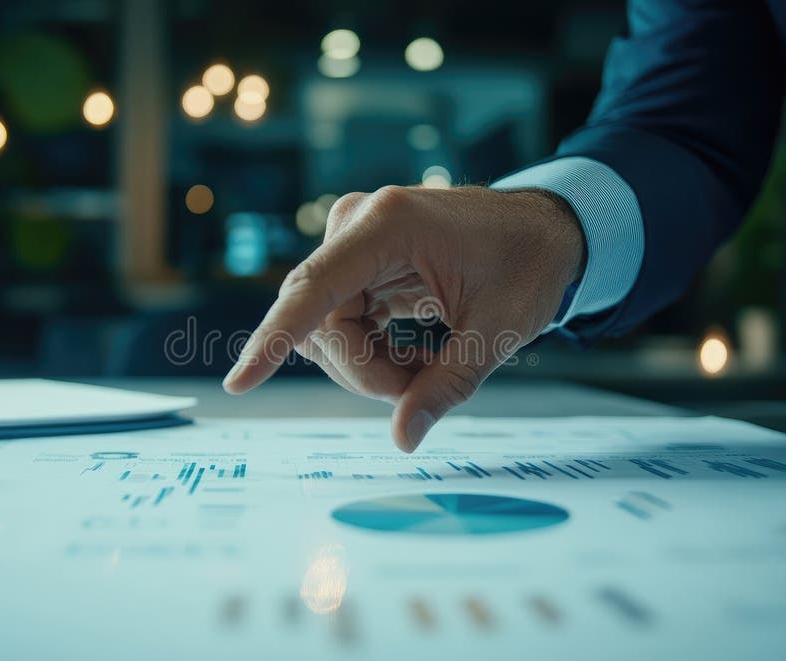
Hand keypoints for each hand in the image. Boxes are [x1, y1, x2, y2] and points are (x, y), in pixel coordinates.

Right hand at [222, 185, 584, 451]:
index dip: (275, 339)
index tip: (239, 384)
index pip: (314, 289)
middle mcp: (358, 226)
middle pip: (322, 323)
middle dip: (364, 371)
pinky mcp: (357, 263)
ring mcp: (353, 242)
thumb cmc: (528, 264)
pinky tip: (411, 359)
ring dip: (368, 367)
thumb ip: (447, 384)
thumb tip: (403, 440)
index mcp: (388, 226)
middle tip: (420, 389)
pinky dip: (371, 354)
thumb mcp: (499, 329)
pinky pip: (340, 322)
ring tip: (425, 371)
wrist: (545, 230)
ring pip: (326, 330)